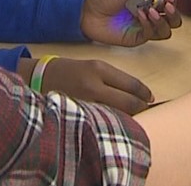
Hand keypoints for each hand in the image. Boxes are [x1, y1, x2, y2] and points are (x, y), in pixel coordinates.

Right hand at [38, 57, 153, 114]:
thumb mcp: (92, 67)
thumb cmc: (70, 71)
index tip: (151, 98)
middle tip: (144, 109)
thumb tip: (136, 95)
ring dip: (128, 117)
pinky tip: (114, 124)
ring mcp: (85, 103)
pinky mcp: (79, 115)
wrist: (40, 78)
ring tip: (131, 117)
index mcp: (99, 69)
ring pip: (117, 115)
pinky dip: (111, 123)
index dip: (144, 93)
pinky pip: (102, 122)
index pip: (131, 84)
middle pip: (128, 102)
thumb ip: (113, 80)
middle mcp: (93, 86)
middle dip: (140, 107)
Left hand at [81, 0, 181, 46]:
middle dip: (174, 13)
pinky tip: (141, 15)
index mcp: (148, 2)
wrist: (87, 11)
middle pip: (173, 20)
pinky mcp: (136, 38)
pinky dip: (149, 25)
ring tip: (151, 11)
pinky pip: (150, 35)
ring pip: (165, 31)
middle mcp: (149, 16)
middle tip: (167, 5)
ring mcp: (143, 28)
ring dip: (163, 20)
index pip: (168, 3)